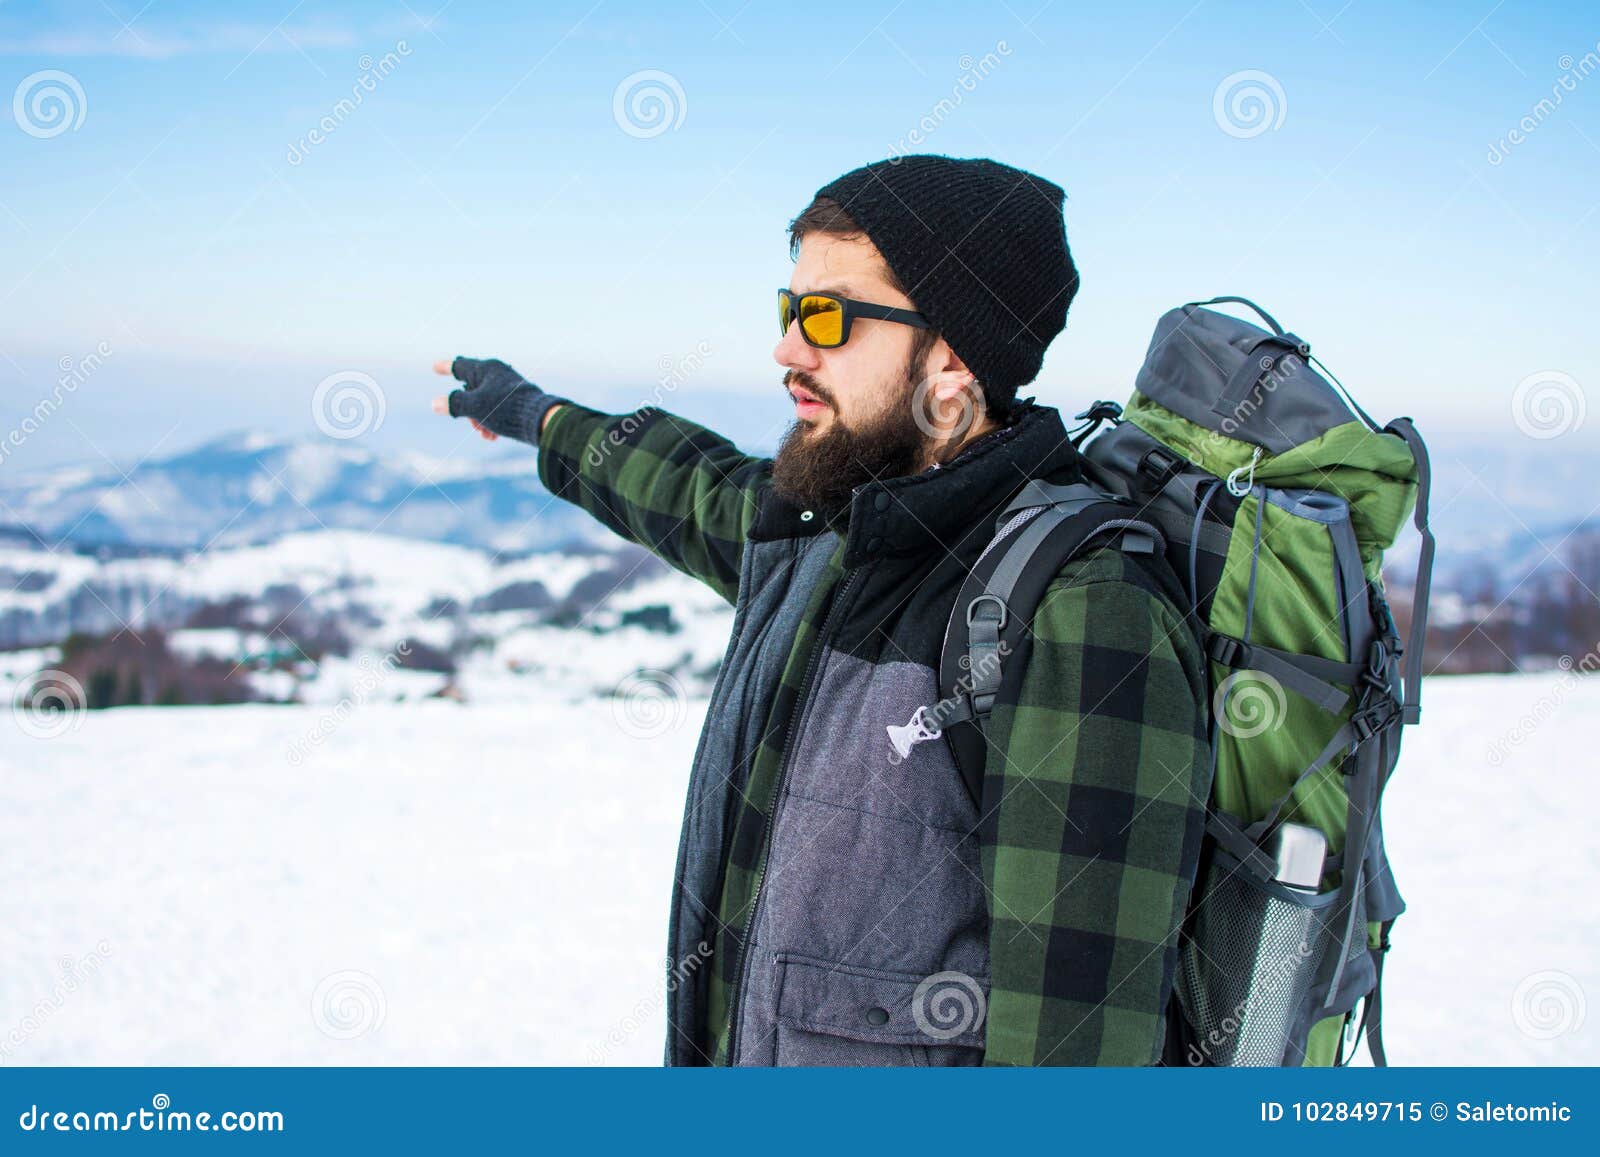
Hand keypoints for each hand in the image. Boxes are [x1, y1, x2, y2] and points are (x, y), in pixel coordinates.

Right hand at [430, 357, 561, 445]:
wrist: (540, 419)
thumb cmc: (506, 409)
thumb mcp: (475, 407)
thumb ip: (454, 404)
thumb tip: (435, 403)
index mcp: (485, 368)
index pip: (459, 366)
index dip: (445, 367)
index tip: (434, 367)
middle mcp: (497, 374)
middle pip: (470, 389)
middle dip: (467, 410)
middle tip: (473, 426)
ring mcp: (507, 386)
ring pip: (483, 401)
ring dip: (479, 419)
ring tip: (485, 435)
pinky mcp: (517, 399)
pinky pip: (497, 408)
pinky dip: (491, 421)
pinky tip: (493, 436)